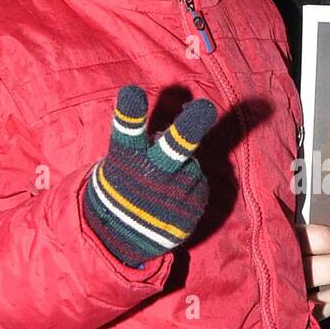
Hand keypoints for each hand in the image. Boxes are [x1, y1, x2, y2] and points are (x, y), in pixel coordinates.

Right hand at [83, 87, 216, 266]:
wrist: (125, 236)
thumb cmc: (127, 183)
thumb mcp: (127, 158)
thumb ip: (154, 136)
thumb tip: (189, 107)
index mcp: (127, 158)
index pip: (127, 130)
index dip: (130, 111)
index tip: (132, 92)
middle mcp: (153, 173)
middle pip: (176, 145)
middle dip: (191, 126)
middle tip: (205, 108)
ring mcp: (177, 192)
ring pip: (191, 163)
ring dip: (182, 168)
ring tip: (162, 186)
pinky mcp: (195, 206)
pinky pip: (198, 185)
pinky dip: (188, 187)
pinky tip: (171, 198)